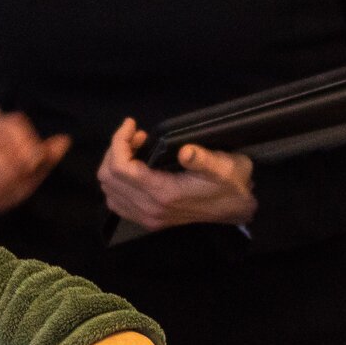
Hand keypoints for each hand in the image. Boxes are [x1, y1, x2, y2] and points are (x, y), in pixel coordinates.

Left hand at [96, 118, 255, 231]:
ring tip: (136, 149)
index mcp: (163, 193)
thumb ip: (204, 159)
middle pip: (108, 178)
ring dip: (115, 164)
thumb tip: (185, 152)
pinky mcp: (147, 220)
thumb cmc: (231, 183)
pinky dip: (117, 182)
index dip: (119, 141)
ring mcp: (146, 217)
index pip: (120, 168)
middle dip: (116, 150)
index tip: (131, 124)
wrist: (237, 210)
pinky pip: (116, 201)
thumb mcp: (225, 165)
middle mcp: (149, 208)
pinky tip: (133, 168)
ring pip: (109, 189)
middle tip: (137, 135)